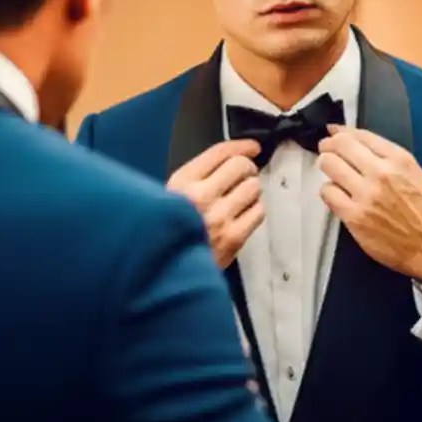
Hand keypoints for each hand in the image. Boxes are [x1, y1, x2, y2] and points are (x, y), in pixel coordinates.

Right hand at [167, 139, 263, 268]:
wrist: (164, 274)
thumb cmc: (164, 236)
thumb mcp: (167, 197)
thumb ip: (194, 179)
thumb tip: (229, 161)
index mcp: (180, 183)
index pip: (219, 153)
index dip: (240, 146)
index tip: (251, 147)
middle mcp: (200, 196)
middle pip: (240, 166)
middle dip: (246, 169)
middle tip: (245, 176)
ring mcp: (219, 217)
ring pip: (253, 187)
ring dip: (250, 191)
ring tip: (241, 199)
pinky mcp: (233, 238)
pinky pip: (258, 212)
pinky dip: (254, 211)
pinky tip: (242, 216)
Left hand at [318, 126, 421, 280]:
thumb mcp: (414, 172)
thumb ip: (385, 155)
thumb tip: (352, 139)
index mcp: (399, 160)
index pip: (360, 135)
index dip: (342, 132)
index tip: (334, 133)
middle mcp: (382, 173)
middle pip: (340, 146)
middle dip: (329, 147)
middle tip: (328, 152)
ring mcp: (366, 195)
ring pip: (329, 165)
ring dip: (327, 166)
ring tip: (334, 174)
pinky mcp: (355, 217)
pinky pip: (327, 193)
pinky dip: (329, 191)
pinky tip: (338, 195)